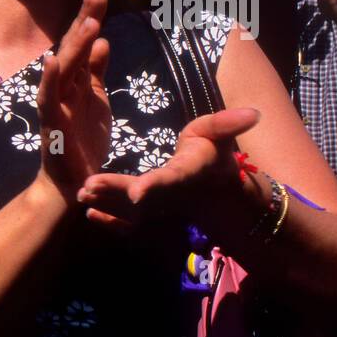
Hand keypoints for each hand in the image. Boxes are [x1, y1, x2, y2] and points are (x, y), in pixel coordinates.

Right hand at [37, 0, 110, 197]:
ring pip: (65, 69)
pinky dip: (49, 79)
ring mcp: (56, 103)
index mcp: (76, 81)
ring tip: (88, 23)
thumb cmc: (84, 141)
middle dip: (84, 21)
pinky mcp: (52, 123)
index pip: (83, 45)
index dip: (89, 19)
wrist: (73, 183)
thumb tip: (103, 41)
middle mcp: (63, 87)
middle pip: (74, 49)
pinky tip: (52, 60)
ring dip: (74, 45)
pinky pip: (49, 98)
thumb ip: (97, 73)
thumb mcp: (97, 101)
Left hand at [77, 107, 261, 235]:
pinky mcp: (146, 214)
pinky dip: (109, 222)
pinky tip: (88, 214)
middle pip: (138, 197)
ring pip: (128, 211)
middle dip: (114, 193)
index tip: (138, 192)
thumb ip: (228, 124)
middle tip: (88, 187)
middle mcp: (168, 196)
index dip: (154, 186)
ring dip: (105, 204)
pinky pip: (127, 223)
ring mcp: (156, 209)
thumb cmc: (211, 155)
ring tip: (81, 194)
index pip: (168, 180)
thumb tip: (255, 113)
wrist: (212, 189)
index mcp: (184, 174)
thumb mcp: (216, 134)